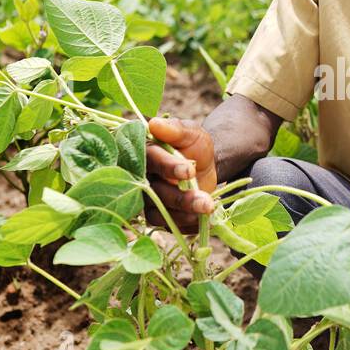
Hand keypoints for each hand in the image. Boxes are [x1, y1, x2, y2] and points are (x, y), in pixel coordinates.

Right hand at [145, 116, 216, 232]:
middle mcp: (140, 178)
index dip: (168, 167)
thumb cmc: (194, 146)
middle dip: (182, 198)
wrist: (205, 165)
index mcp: (146, 153)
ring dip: (185, 215)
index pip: (152, 160)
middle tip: (206, 202)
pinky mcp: (158, 215)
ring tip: (209, 210)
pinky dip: (186, 225)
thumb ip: (176, 129)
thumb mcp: (191, 133)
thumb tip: (154, 123)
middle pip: (155, 192)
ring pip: (159, 213)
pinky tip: (205, 222)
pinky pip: (168, 226)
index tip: (188, 171)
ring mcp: (147, 199)